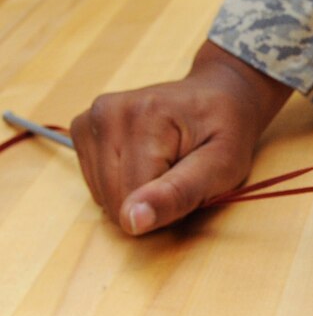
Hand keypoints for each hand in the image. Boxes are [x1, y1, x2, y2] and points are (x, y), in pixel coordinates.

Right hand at [71, 41, 292, 234]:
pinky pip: (95, 184)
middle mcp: (108, 113)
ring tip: (165, 165)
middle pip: (113, 199)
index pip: (134, 198)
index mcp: (145, 117)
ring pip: (101, 196)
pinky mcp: (83, 129)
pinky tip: (145, 161)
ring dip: (135, 193)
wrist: (217, 94)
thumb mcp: (223, 166)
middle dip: (150, 201)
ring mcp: (90, 119)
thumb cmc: (225, 131)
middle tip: (180, 172)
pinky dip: (121, 183)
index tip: (192, 180)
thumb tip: (132, 221)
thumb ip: (179, 194)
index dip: (167, 205)